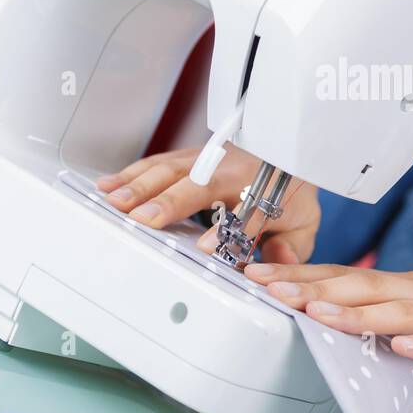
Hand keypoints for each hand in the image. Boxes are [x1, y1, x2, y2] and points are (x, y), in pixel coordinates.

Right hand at [97, 143, 320, 263]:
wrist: (286, 151)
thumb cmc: (288, 192)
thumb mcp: (302, 222)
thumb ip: (291, 246)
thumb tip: (276, 262)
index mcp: (265, 187)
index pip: (246, 211)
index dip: (227, 230)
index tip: (207, 248)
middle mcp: (234, 169)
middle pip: (200, 183)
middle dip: (170, 200)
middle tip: (143, 219)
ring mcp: (209, 160)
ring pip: (174, 169)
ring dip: (143, 184)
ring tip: (114, 201)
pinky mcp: (189, 157)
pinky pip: (159, 163)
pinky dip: (132, 173)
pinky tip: (110, 185)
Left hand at [242, 262, 412, 400]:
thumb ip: (384, 308)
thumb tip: (340, 310)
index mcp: (403, 285)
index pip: (342, 276)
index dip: (299, 274)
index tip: (257, 272)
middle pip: (357, 288)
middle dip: (310, 287)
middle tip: (267, 286)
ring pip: (394, 312)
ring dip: (354, 313)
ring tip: (317, 313)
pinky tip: (402, 346)